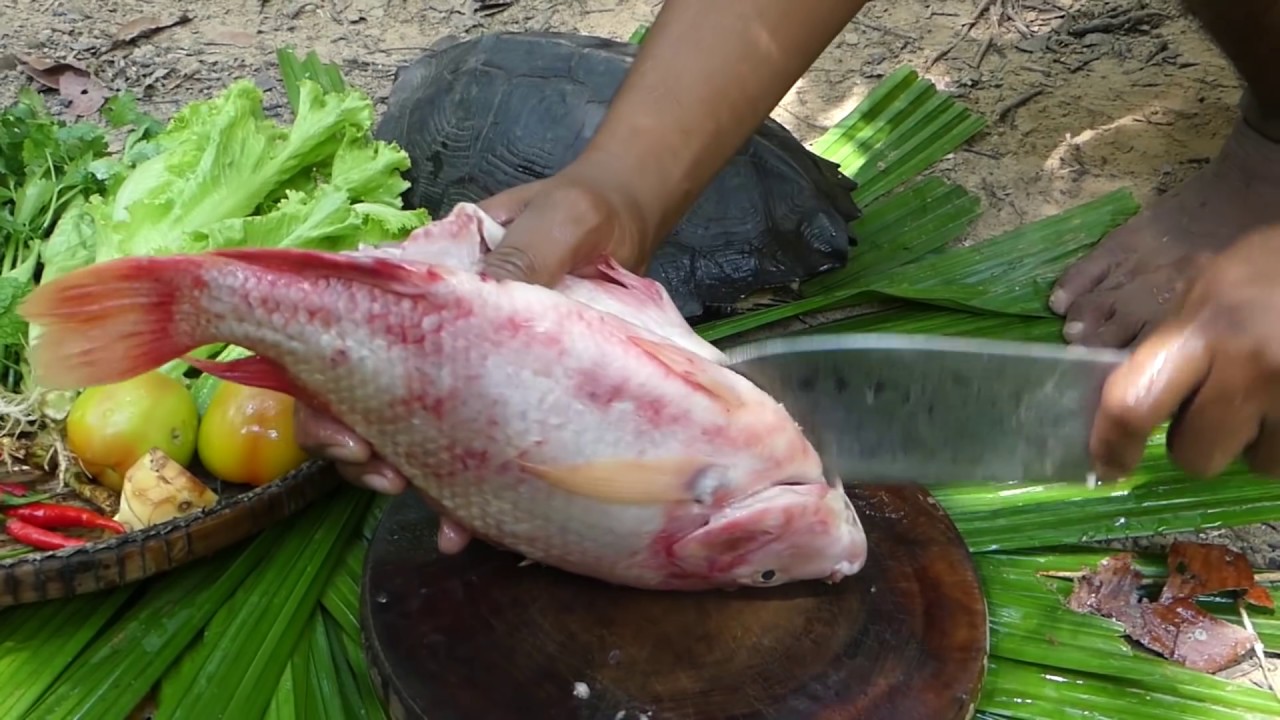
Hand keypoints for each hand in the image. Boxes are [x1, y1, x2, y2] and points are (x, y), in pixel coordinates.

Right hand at [291, 161, 659, 500]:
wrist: (625, 222)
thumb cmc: (577, 211)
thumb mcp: (551, 224)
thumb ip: (520, 258)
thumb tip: (488, 297)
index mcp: (413, 285)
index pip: (337, 335)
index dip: (321, 391)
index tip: (350, 433)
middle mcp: (424, 333)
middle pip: (356, 396)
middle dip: (354, 449)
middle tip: (385, 477)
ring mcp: (458, 370)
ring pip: (404, 432)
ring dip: (404, 477)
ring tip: (433, 512)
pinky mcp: (499, 399)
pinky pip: (467, 451)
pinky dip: (461, 494)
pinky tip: (465, 530)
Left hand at [1090, 225, 1279, 478]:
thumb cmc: (1278, 266)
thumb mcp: (1212, 284)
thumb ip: (1172, 342)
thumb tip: (1126, 403)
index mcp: (1203, 329)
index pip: (1132, 405)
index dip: (1112, 445)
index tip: (1107, 465)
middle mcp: (1249, 369)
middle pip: (1195, 456)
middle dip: (1199, 443)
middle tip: (1217, 408)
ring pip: (1256, 465)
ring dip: (1256, 443)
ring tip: (1271, 395)